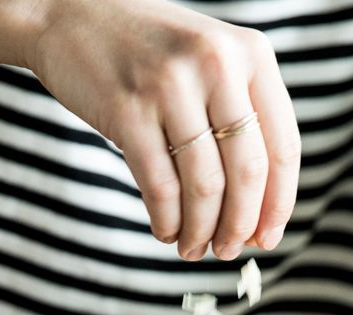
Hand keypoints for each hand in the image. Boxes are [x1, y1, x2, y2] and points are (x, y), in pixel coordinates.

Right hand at [28, 0, 299, 260]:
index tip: (268, 238)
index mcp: (251, 54)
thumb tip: (257, 212)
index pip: (283, 146)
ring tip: (193, 249)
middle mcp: (217, 64)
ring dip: (202, 231)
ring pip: (204, 186)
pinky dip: (167, 220)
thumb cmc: (147, 49)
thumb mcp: (209, 62)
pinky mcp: (127, 110)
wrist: (68, 12)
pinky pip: (161, 186)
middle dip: (241, 225)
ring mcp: (171, 86)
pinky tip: (165, 230)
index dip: (278, 204)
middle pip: (247, 172)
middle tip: (230, 251)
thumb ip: (238, 116)